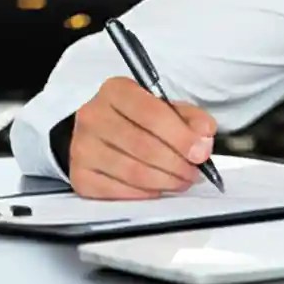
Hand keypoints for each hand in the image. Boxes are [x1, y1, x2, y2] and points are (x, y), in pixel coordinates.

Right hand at [69, 76, 216, 198]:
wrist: (100, 132)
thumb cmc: (136, 119)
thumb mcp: (165, 107)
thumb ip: (190, 118)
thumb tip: (204, 136)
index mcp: (116, 90)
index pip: (152, 114)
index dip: (181, 137)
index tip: (200, 153)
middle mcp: (93, 115)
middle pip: (143, 146)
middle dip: (177, 164)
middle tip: (194, 173)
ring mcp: (82, 146)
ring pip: (132, 171)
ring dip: (164, 181)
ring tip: (180, 181)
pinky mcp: (79, 174)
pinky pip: (116, 191)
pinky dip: (143, 193)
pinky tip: (156, 189)